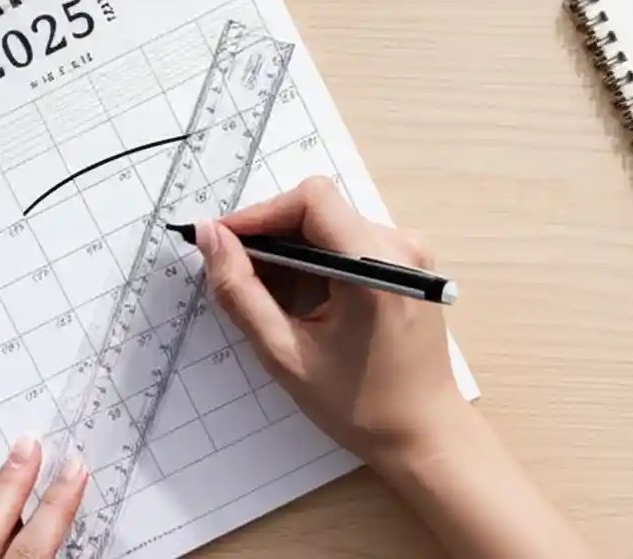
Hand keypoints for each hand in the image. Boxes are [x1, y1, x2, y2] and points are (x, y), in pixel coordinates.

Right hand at [195, 176, 464, 464]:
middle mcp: (399, 246)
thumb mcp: (284, 353)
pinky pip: (348, 240)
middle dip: (270, 235)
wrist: (423, 433)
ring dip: (291, 250)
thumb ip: (240, 290)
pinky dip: (315, 260)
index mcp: (374, 267)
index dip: (260, 213)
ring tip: (270, 297)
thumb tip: (209, 237)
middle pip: (318, 208)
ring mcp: (409, 252)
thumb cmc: (357, 404)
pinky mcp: (408, 263)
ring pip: (330, 223)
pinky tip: (302, 300)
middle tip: (237, 275)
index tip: (223, 242)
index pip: (311, 199)